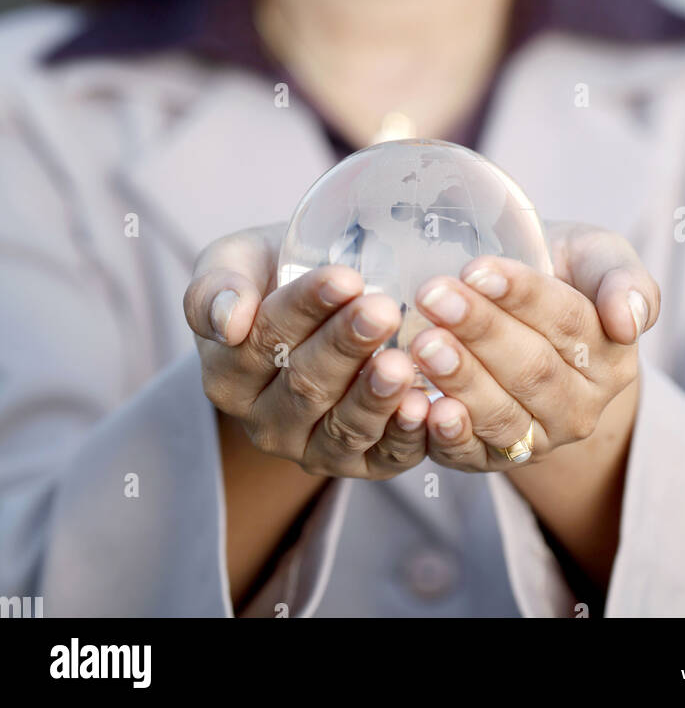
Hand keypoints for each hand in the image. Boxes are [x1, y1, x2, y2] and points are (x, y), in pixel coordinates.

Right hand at [183, 224, 429, 478]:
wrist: (319, 298)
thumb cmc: (274, 274)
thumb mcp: (233, 263)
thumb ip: (216, 289)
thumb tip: (229, 321)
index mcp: (226, 375)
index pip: (263, 342)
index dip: (304, 309)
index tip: (344, 277)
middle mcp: (264, 422)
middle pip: (305, 386)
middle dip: (346, 346)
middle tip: (382, 310)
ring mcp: (311, 448)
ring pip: (343, 428)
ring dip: (374, 396)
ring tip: (400, 363)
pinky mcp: (360, 464)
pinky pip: (382, 459)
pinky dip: (405, 437)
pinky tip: (423, 408)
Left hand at [408, 222, 659, 471]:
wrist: (524, 314)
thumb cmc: (562, 273)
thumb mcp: (599, 257)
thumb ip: (625, 281)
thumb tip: (628, 322)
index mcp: (611, 356)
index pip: (567, 322)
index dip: (521, 295)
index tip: (476, 268)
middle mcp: (580, 406)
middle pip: (532, 369)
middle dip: (481, 331)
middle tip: (435, 297)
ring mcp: (538, 439)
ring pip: (502, 414)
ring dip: (461, 380)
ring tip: (424, 343)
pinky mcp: (491, 459)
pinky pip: (472, 454)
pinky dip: (447, 435)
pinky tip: (422, 408)